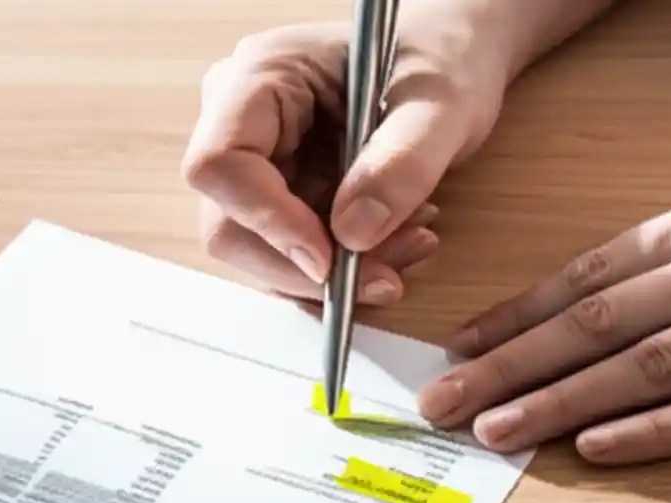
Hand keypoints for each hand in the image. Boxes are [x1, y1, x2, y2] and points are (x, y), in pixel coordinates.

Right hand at [181, 21, 504, 304]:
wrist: (450, 58)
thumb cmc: (439, 58)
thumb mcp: (440, 103)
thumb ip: (401, 162)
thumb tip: (353, 234)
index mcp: (259, 76)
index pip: (220, 165)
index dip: (266, 221)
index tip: (329, 259)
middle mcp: (239, 122)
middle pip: (231, 224)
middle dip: (309, 266)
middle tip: (385, 277)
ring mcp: (256, 163)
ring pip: (263, 252)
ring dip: (337, 271)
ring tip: (412, 241)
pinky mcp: (280, 196)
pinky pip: (292, 255)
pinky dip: (346, 266)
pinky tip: (397, 239)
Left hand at [418, 152, 670, 463]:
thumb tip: (613, 275)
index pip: (590, 272)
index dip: (519, 311)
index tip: (464, 343)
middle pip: (596, 322)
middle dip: (510, 363)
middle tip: (446, 397)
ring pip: (644, 367)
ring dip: (561, 401)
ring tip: (496, 429)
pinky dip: (657, 431)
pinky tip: (598, 450)